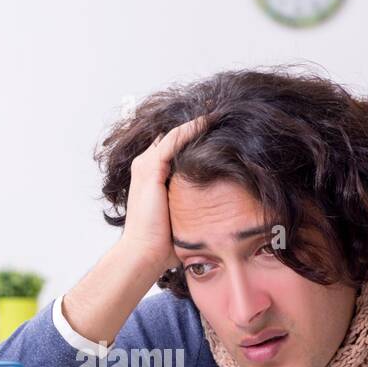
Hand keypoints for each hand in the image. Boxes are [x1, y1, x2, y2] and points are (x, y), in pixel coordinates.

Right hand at [120, 115, 209, 274]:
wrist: (144, 254)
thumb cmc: (163, 243)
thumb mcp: (182, 216)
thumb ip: (195, 204)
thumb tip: (223, 209)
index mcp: (151, 176)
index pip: (172, 147)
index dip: (193, 137)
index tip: (217, 129)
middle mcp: (145, 166)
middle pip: (172, 137)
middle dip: (196, 126)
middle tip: (221, 112)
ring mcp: (145, 166)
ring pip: (174, 134)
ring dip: (196, 122)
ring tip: (218, 111)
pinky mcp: (150, 169)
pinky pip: (173, 141)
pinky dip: (191, 129)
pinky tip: (209, 121)